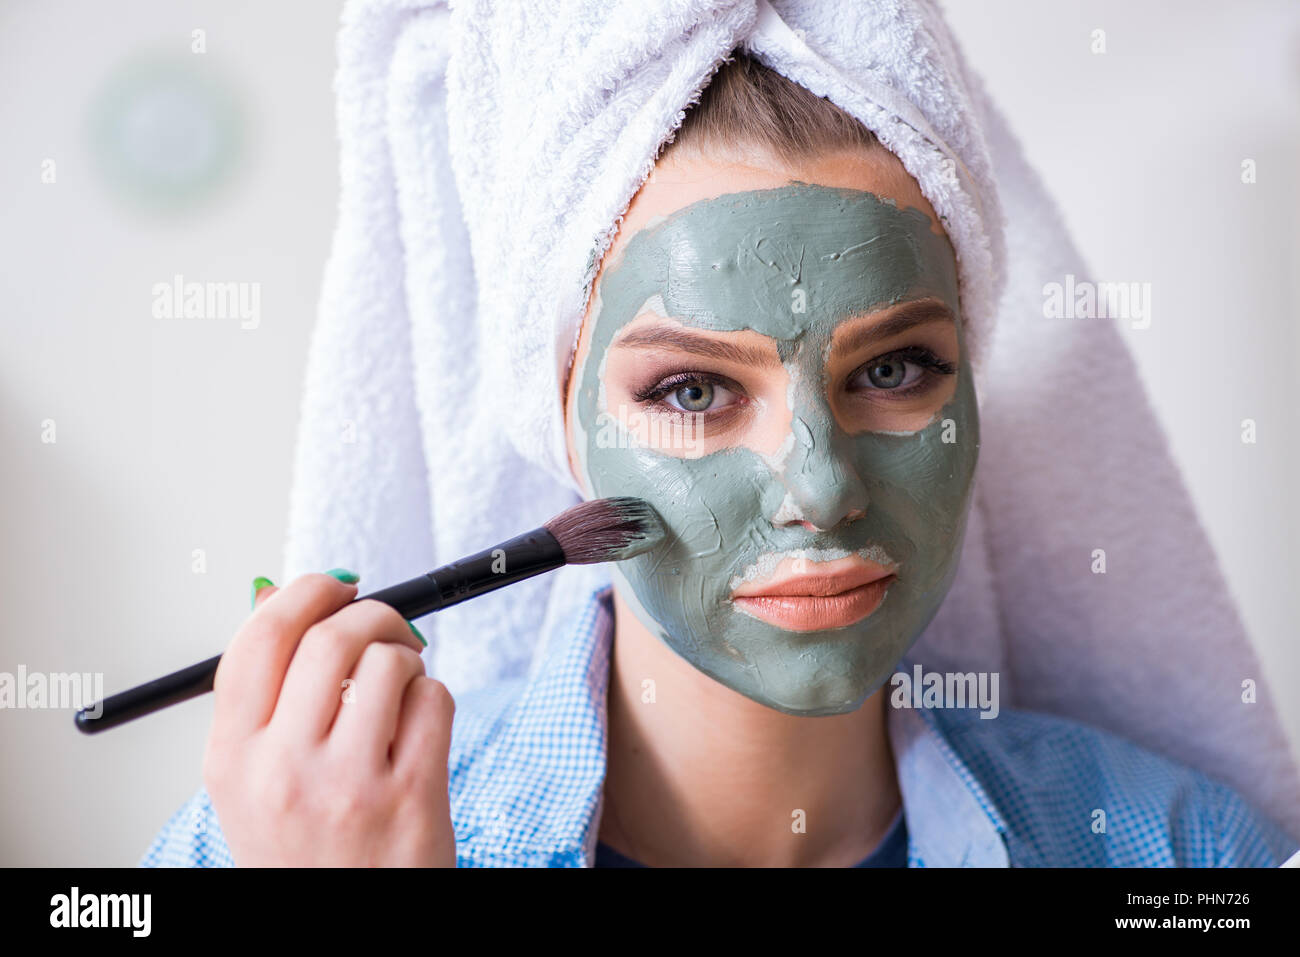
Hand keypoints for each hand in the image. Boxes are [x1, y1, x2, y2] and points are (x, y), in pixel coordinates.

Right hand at [202, 570, 455, 865]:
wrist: (345, 932)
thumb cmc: (304, 852)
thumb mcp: (253, 781)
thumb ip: (262, 694)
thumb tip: (276, 595)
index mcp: (232, 759)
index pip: (259, 640)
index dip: (303, 595)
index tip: (332, 587)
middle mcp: (284, 769)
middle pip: (330, 637)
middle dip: (369, 613)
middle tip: (384, 625)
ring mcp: (349, 785)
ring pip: (388, 662)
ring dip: (405, 657)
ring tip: (401, 687)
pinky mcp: (412, 796)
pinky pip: (434, 700)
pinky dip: (432, 696)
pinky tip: (418, 725)